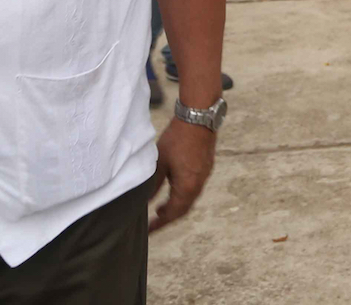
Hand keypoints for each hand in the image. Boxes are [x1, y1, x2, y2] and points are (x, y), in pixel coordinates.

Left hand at [148, 116, 216, 231]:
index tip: (148, 230)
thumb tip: (144, 202)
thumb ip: (153, 185)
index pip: (173, 213)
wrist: (199, 119)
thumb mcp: (159, 163)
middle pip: (183, 209)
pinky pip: (193, 188)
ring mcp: (204, 176)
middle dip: (168, 217)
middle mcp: (198, 185)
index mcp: (187, 187)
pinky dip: (182, 195)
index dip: (160, 223)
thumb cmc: (178, 139)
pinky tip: (173, 189)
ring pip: (189, 199)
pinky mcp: (205, 167)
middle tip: (153, 222)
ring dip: (175, 206)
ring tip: (160, 208)